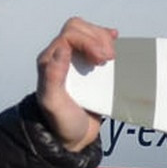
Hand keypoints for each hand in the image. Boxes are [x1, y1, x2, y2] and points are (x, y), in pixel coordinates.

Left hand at [36, 16, 117, 151]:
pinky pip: (98, 44)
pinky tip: (116, 41)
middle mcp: (62, 57)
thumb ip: (52, 76)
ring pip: (89, 33)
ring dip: (104, 39)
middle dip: (97, 37)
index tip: (103, 59)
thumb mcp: (53, 104)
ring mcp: (76, 60)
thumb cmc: (61, 123)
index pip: (70, 34)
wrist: (72, 139)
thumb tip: (61, 49)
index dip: (90, 41)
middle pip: (79, 28)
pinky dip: (108, 39)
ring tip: (113, 57)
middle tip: (109, 58)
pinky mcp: (89, 67)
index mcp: (50, 61)